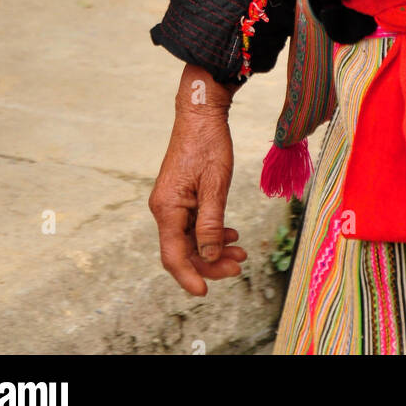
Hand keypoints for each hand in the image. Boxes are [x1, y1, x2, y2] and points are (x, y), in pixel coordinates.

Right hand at [149, 64, 246, 295]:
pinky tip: (231, 233)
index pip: (173, 255)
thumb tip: (210, 256)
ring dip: (214, 249)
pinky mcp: (181, 196)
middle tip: (239, 265)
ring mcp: (172, 203)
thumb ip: (211, 222)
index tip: (205, 292)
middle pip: (184, 250)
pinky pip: (193, 224)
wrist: (201, 113)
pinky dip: (212, 232)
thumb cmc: (208, 144)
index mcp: (167, 208)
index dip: (189, 277)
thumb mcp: (215, 185)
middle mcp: (164, 208)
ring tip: (241, 251)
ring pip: (191, 239)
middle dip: (210, 263)